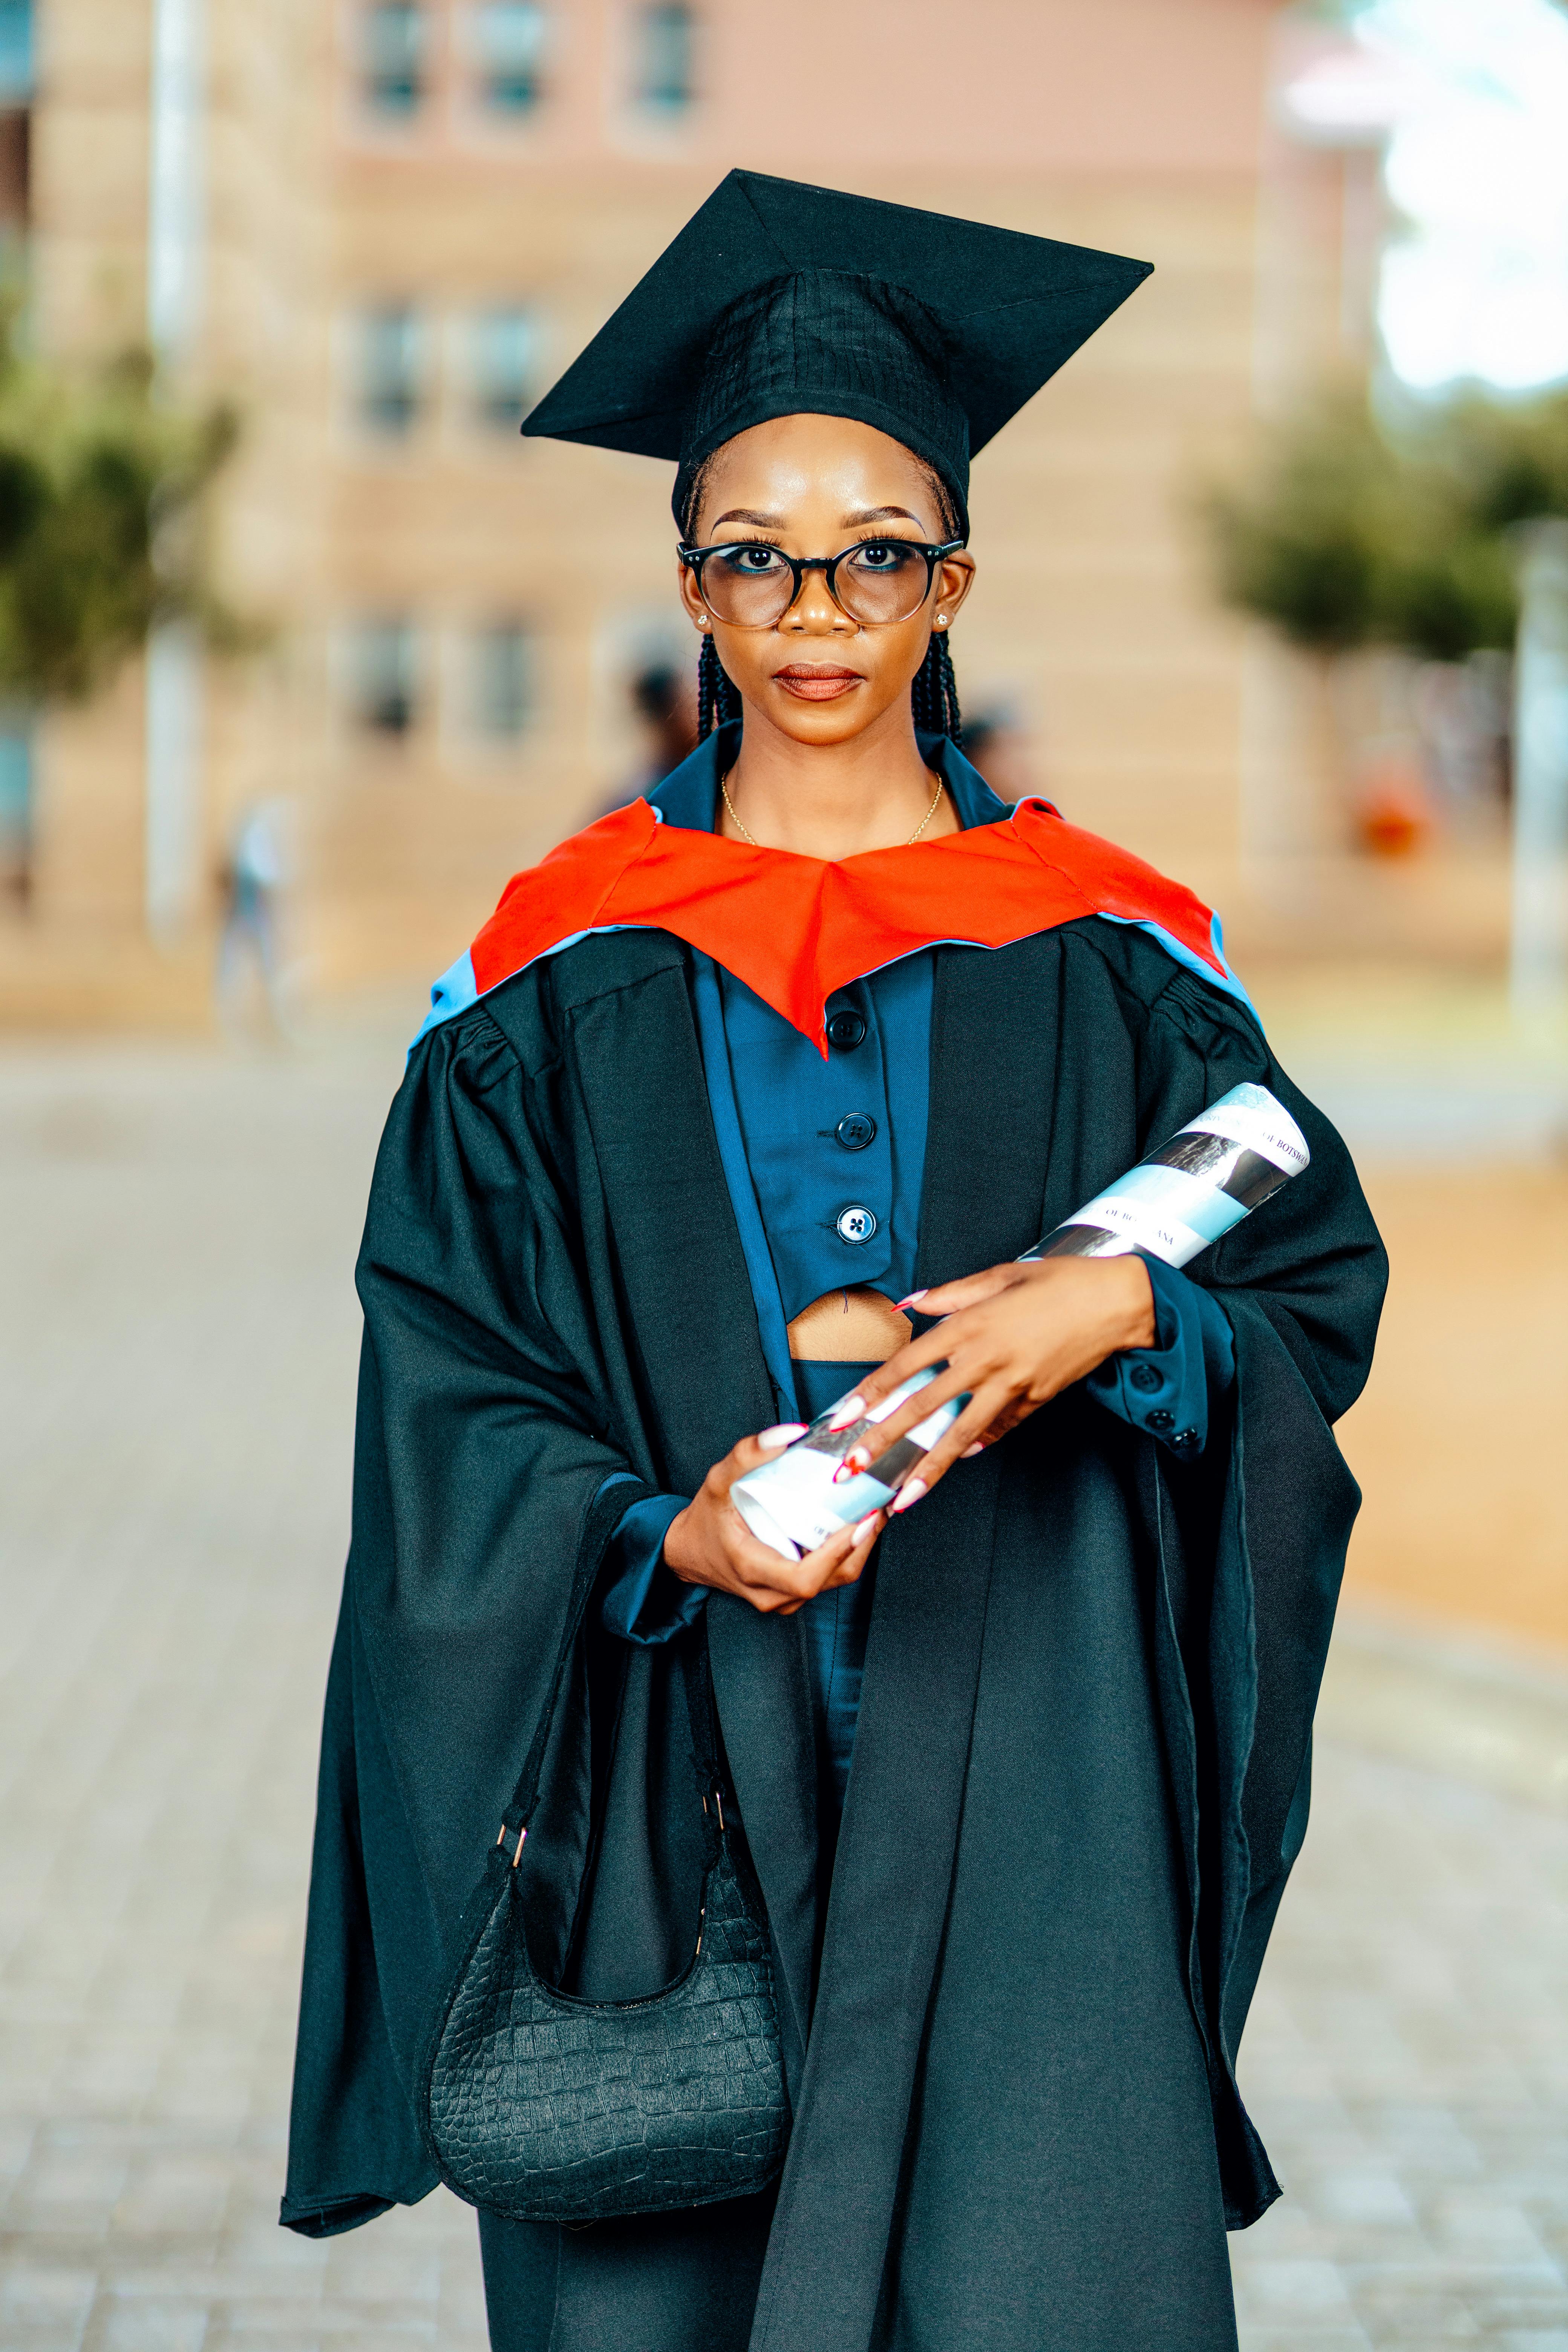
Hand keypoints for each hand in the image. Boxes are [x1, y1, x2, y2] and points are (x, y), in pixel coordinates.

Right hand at [663, 1425, 886, 1615]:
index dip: (839, 1553)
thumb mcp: (718, 1480)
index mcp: (752, 1569)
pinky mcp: (791, 1595)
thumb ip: (750, 1453)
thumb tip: (794, 1433)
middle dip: (862, 1543)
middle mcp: (771, 1594)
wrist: (689, 1551)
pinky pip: (830, 1578)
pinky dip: (848, 1552)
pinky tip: (857, 1523)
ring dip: (861, 1547)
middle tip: (879, 1505)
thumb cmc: (705, 1517)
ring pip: (836, 1581)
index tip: (860, 1520)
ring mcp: (783, 1600)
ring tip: (874, 1510)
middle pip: (832, 1579)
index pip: (805, 1579)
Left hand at [826, 1255, 1155, 1511]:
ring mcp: (1011, 1386)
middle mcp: (985, 1360)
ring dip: (928, 1468)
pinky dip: (975, 1444)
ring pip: (960, 1434)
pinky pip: (998, 1429)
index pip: (907, 1364)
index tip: (844, 1416)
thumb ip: (951, 1293)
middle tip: (852, 1468)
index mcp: (970, 1325)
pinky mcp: (1035, 1402)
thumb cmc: (1061, 1281)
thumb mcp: (1001, 1276)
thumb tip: (912, 1305)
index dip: (872, 1392)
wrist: (1118, 1302)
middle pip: (924, 1407)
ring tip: (902, 1496)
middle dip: (884, 1441)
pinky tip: (954, 1460)